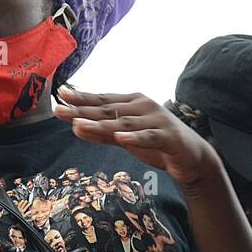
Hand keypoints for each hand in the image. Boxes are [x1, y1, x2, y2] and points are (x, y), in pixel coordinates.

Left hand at [53, 88, 220, 188]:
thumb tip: (75, 126)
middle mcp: (143, 106)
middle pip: (108, 109)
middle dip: (82, 110)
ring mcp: (156, 120)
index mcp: (133, 102)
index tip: (60, 94)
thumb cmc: (156, 144)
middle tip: (60, 110)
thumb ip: (103, 133)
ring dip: (101, 124)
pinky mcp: (168, 136)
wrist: (191, 157)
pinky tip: (120, 138)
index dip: (81, 98)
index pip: (102, 99)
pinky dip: (134, 138)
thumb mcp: (126, 138)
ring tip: (79, 124)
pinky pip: (148, 137)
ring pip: (124, 123)